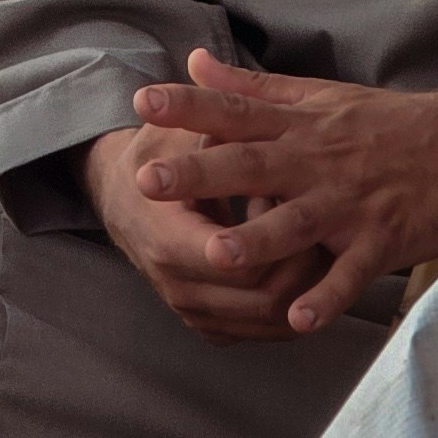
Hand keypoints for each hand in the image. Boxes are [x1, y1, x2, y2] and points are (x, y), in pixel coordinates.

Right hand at [79, 121, 331, 345]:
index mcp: (168, 240)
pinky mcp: (211, 325)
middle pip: (264, 297)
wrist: (122, 198)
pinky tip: (300, 265)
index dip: (268, 230)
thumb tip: (253, 108)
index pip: (236, 259)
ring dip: (301, 285)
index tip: (273, 194)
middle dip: (298, 262)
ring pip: (271, 319)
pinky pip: (263, 329)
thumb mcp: (176, 133)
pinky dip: (290, 303)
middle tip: (315, 222)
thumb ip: (213, 128)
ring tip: (314, 241)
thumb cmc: (155, 158)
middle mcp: (179, 288)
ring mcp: (196, 313)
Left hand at [127, 50, 437, 337]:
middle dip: (201, 174)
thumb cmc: (385, 122)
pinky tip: (299, 319)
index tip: (141, 102)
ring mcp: (350, 202)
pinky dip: (327, 295)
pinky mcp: (383, 239)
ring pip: (297, 222)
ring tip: (217, 253)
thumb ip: (252, 88)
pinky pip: (351, 272)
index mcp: (301, 126)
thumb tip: (195, 61)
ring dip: (257, 239)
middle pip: (253, 166)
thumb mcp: (318, 95)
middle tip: (149, 180)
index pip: (236, 111)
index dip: (188, 106)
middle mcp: (319, 160)